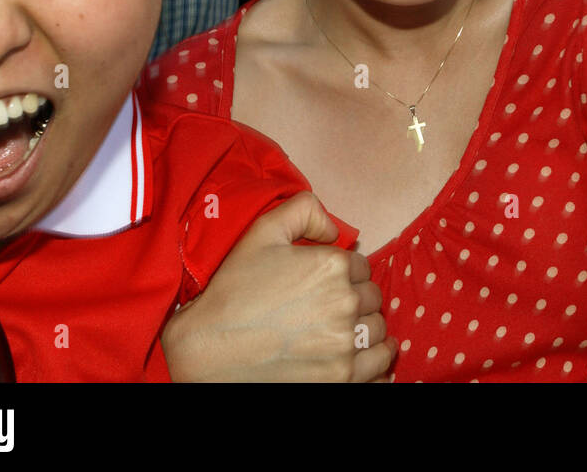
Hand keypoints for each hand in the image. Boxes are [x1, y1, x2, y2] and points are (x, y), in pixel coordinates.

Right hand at [163, 191, 396, 381]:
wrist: (208, 346)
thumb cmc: (234, 289)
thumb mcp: (263, 231)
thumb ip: (304, 209)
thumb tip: (335, 230)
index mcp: (333, 266)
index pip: (361, 266)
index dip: (345, 273)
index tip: (326, 283)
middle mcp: (345, 303)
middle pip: (372, 298)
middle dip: (356, 299)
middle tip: (330, 307)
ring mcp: (345, 344)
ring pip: (378, 331)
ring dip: (367, 328)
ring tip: (349, 330)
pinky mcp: (340, 377)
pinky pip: (378, 366)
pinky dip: (377, 360)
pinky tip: (369, 355)